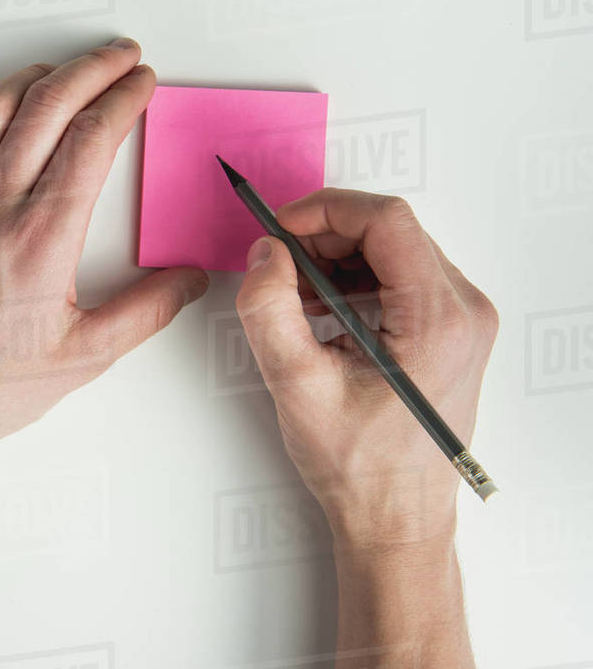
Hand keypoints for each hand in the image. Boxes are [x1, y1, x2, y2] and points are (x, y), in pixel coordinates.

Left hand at [0, 39, 207, 473]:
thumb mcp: (83, 358)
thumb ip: (146, 312)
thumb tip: (187, 280)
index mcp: (42, 237)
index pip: (93, 139)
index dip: (123, 99)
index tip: (142, 82)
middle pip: (47, 106)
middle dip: (90, 68)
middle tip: (118, 55)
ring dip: (33, 79)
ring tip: (59, 69)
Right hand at [235, 190, 497, 551]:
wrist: (395, 518)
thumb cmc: (359, 466)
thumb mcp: (296, 384)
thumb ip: (269, 308)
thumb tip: (264, 254)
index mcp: (438, 320)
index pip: (386, 220)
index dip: (324, 211)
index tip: (279, 229)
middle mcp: (464, 311)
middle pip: (391, 230)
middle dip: (325, 236)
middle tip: (278, 265)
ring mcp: (464, 320)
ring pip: (394, 249)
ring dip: (337, 257)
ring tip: (295, 296)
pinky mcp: (451, 330)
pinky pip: (401, 275)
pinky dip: (355, 278)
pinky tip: (321, 309)